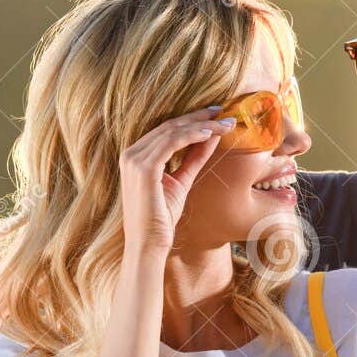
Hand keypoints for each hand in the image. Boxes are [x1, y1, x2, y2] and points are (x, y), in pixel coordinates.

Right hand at [118, 107, 233, 254]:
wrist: (148, 244)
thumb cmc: (161, 218)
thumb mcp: (180, 182)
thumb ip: (193, 158)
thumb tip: (211, 137)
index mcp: (136, 156)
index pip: (166, 130)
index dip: (192, 120)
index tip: (215, 115)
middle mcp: (131, 154)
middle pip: (170, 126)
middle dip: (199, 117)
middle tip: (225, 112)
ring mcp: (134, 160)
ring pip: (173, 131)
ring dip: (202, 125)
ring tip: (224, 123)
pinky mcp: (143, 168)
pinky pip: (171, 143)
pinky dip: (192, 135)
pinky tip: (210, 134)